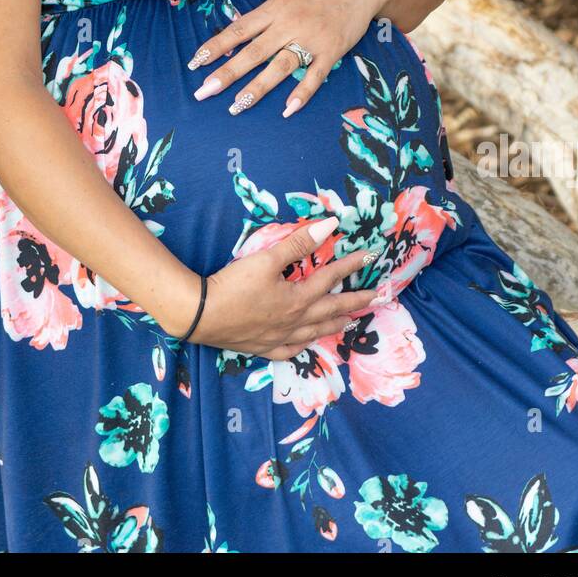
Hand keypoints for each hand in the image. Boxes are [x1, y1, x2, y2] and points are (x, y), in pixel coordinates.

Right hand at [177, 216, 384, 358]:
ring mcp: (280, 337)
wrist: (202, 315)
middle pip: (331, 310)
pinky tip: (305, 343)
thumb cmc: (233, 285)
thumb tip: (329, 226)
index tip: (371, 257)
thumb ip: (298, 244)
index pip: (331, 278)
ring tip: (350, 321)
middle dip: (356, 301)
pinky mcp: (263, 347)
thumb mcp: (266, 260)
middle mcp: (294, 321)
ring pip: (315, 332)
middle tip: (376, 298)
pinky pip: (290, 349)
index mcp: (297, 298)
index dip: (352, 266)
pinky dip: (303, 345)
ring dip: (335, 325)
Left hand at [189, 0, 390, 115]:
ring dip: (258, 88)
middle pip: (254, 53)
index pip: (239, 30)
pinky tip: (288, 109)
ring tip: (237, 106)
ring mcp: (310, 40)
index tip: (195, 63)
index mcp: (274, 7)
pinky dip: (303, 92)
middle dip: (227, 73)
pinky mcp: (331, 51)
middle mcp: (289, 24)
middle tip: (204, 93)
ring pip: (280, 67)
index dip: (216, 46)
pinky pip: (315, 75)